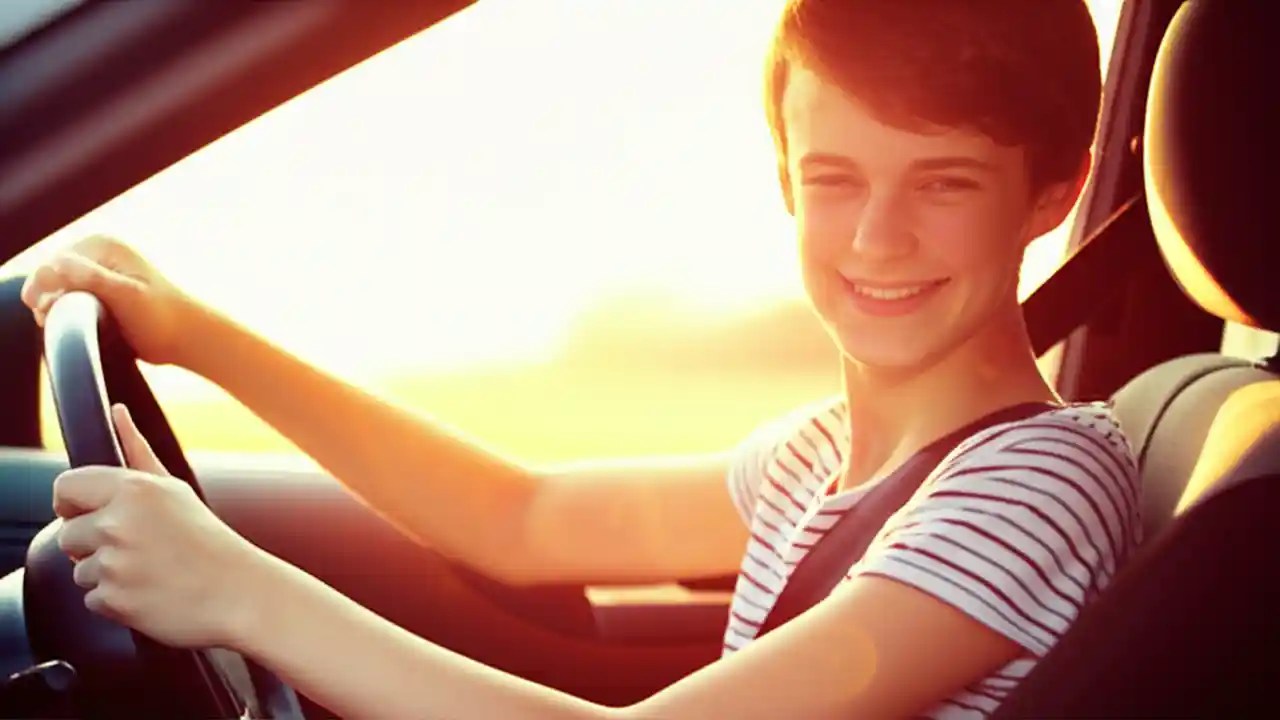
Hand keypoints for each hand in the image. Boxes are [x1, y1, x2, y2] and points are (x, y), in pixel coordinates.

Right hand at [20, 235, 196, 365]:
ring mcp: (99, 273)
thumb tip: (53, 264)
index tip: (41, 310)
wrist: (186, 337)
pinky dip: (67, 314)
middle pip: (53, 276)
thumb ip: (90, 279)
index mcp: (103, 245)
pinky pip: (72, 301)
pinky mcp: (102, 292)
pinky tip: (70, 327)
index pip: (53, 261)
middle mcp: (99, 254)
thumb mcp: (125, 295)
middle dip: (47, 297)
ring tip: (57, 325)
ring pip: (60, 290)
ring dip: (55, 307)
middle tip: (48, 321)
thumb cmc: (161, 317)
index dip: (41, 285)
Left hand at [52, 404, 269, 648]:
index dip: (75, 505)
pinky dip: (116, 602)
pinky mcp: (114, 600)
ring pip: (79, 570)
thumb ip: (137, 450)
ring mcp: (115, 564)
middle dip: (93, 545)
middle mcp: (119, 523)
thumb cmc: (208, 541)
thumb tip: (116, 411)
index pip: (66, 488)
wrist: (239, 593)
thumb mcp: (174, 490)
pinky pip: (92, 599)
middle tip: (139, 549)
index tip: (95, 515)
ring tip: (150, 572)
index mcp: (134, 490)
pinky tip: (149, 593)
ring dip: (107, 575)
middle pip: (66, 534)